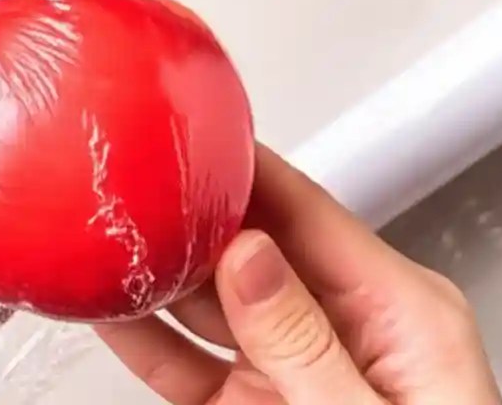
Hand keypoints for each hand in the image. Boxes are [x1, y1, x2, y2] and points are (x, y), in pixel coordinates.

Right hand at [98, 145, 501, 403]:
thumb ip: (307, 343)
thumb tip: (250, 255)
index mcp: (402, 313)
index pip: (307, 211)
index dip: (241, 166)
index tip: (185, 133)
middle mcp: (348, 329)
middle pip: (251, 246)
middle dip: (184, 213)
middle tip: (119, 181)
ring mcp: (298, 368)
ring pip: (212, 301)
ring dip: (155, 272)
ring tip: (98, 235)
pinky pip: (193, 363)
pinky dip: (148, 339)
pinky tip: (110, 312)